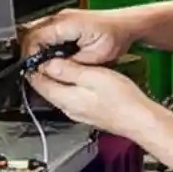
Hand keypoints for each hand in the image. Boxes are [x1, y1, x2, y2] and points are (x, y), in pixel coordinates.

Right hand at [20, 9, 135, 65]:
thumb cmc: (117, 36)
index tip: (33, 69)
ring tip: (42, 65)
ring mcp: (63, 18)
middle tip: (34, 69)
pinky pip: (46, 32)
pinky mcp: (66, 21)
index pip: (34, 38)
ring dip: (36, 48)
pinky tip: (52, 56)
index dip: (30, 56)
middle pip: (30, 34)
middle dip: (29, 53)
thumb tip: (51, 70)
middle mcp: (61, 17)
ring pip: (36, 32)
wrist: (129, 24)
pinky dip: (44, 44)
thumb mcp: (95, 56)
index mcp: (66, 24)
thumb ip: (71, 64)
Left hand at [25, 59, 158, 138]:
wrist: (139, 119)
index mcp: (64, 98)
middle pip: (45, 88)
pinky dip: (69, 86)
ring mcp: (77, 112)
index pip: (37, 81)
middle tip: (47, 55)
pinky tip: (80, 79)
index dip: (33, 65)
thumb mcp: (93, 77)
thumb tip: (47, 63)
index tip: (34, 53)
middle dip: (44, 71)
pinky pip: (71, 97)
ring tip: (62, 63)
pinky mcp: (88, 113)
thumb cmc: (121, 99)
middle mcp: (66, 108)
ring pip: (58, 93)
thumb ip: (69, 70)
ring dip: (57, 78)